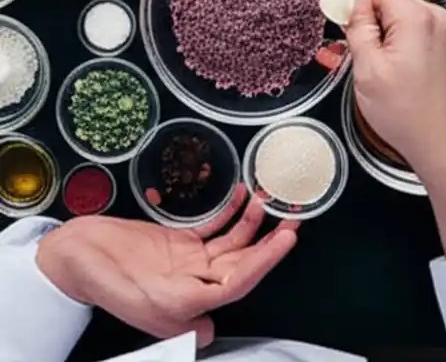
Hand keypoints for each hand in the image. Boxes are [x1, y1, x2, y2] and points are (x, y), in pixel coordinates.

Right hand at [36, 185, 296, 346]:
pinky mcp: (179, 243)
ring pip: (232, 243)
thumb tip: (209, 331)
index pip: (239, 282)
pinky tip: (241, 197)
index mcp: (188, 302)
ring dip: (252, 223)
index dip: (264, 262)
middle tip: (292, 217)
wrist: (71, 257)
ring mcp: (188, 262)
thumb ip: (180, 316)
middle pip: (242, 262)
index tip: (285, 240)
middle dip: (269, 242)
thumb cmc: (101, 279)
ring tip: (268, 200)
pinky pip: (213, 229)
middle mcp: (194, 283)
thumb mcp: (141, 303)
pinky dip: (229, 213)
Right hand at [329, 0, 445, 157]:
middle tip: (333, 2)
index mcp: (415, 17)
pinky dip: (386, 21)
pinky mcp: (437, 41)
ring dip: (373, 8)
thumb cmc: (401, 110)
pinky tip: (368, 33)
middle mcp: (432, 15)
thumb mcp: (368, 67)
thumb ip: (358, 26)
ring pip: (399, 4)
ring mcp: (438, 28)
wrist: (437, 139)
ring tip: (346, 21)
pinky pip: (408, 19)